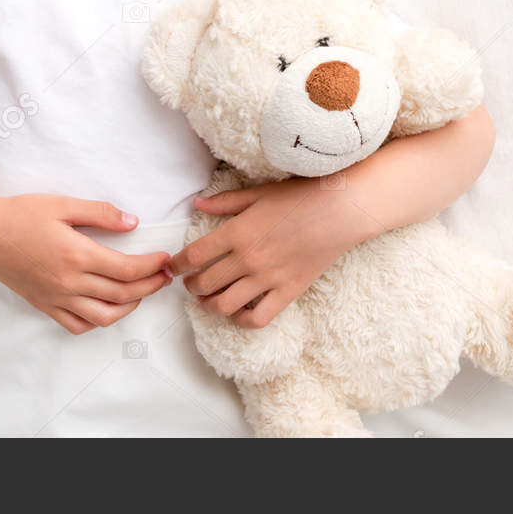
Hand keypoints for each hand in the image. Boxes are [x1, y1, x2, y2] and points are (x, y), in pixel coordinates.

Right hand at [0, 193, 172, 334]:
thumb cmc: (21, 214)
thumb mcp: (63, 204)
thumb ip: (101, 213)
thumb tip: (133, 222)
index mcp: (77, 255)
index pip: (127, 269)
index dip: (152, 266)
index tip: (165, 258)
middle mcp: (69, 282)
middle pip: (122, 294)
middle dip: (150, 286)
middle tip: (164, 276)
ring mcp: (56, 298)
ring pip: (103, 316)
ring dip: (129, 307)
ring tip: (141, 292)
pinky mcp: (44, 305)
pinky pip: (76, 325)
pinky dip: (97, 321)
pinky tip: (106, 307)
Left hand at [165, 175, 367, 328]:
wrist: (340, 210)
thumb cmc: (299, 196)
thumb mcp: (258, 193)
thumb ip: (225, 202)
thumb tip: (197, 204)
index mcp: (238, 232)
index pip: (194, 255)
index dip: (176, 264)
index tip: (172, 267)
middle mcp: (248, 259)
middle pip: (204, 283)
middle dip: (190, 286)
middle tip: (189, 282)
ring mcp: (268, 279)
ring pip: (225, 305)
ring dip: (209, 305)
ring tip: (207, 299)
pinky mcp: (288, 292)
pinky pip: (258, 318)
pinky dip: (242, 320)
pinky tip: (238, 311)